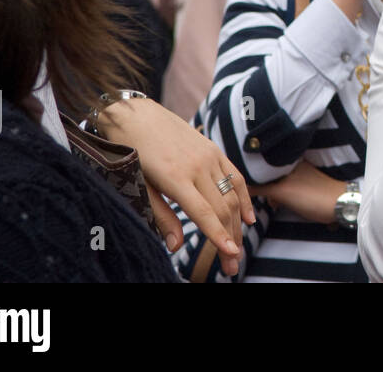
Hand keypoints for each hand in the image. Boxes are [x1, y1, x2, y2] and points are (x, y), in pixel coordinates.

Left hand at [97, 97, 254, 276]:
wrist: (137, 115)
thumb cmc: (133, 154)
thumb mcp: (140, 187)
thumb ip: (160, 216)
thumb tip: (175, 246)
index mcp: (176, 177)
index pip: (204, 213)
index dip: (218, 236)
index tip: (230, 255)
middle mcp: (197, 166)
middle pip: (223, 208)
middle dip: (230, 239)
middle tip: (232, 266)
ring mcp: (209, 156)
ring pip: (232, 195)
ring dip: (238, 224)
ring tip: (238, 248)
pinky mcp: (214, 150)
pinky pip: (236, 176)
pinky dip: (244, 198)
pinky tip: (249, 218)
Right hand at [249, 161, 345, 224]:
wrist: (339, 205)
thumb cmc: (311, 196)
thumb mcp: (282, 192)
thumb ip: (262, 188)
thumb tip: (243, 186)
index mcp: (289, 160)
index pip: (263, 164)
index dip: (252, 174)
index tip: (242, 185)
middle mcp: (294, 164)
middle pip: (270, 174)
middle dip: (262, 186)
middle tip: (261, 198)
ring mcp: (300, 175)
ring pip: (277, 183)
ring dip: (272, 193)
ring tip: (273, 204)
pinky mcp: (305, 186)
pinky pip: (286, 189)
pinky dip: (281, 196)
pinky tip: (280, 205)